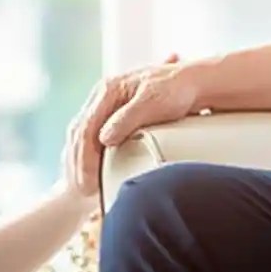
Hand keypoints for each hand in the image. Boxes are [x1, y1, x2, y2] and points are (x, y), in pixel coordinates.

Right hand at [65, 54, 197, 196]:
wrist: (191, 81)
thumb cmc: (175, 90)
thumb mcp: (152, 103)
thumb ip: (126, 118)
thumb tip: (104, 138)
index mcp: (108, 90)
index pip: (86, 128)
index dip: (85, 158)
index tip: (90, 181)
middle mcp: (101, 96)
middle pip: (79, 133)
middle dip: (79, 164)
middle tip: (87, 190)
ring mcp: (104, 105)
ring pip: (81, 136)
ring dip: (81, 163)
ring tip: (88, 187)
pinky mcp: (111, 115)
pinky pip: (90, 138)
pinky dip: (89, 157)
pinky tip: (94, 173)